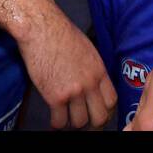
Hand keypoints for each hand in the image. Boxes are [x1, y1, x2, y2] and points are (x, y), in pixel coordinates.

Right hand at [16, 9, 115, 128]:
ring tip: (65, 117)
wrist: (41, 28)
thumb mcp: (87, 49)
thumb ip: (93, 69)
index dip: (106, 111)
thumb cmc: (60, 33)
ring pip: (79, 122)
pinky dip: (56, 123)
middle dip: (92, 124)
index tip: (98, 113)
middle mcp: (90, 83)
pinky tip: (53, 118)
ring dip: (72, 122)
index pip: (112, 101)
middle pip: (100, 117)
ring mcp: (73, 91)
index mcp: (99, 70)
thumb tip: (93, 84)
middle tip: (84, 122)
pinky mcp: (55, 96)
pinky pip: (59, 121)